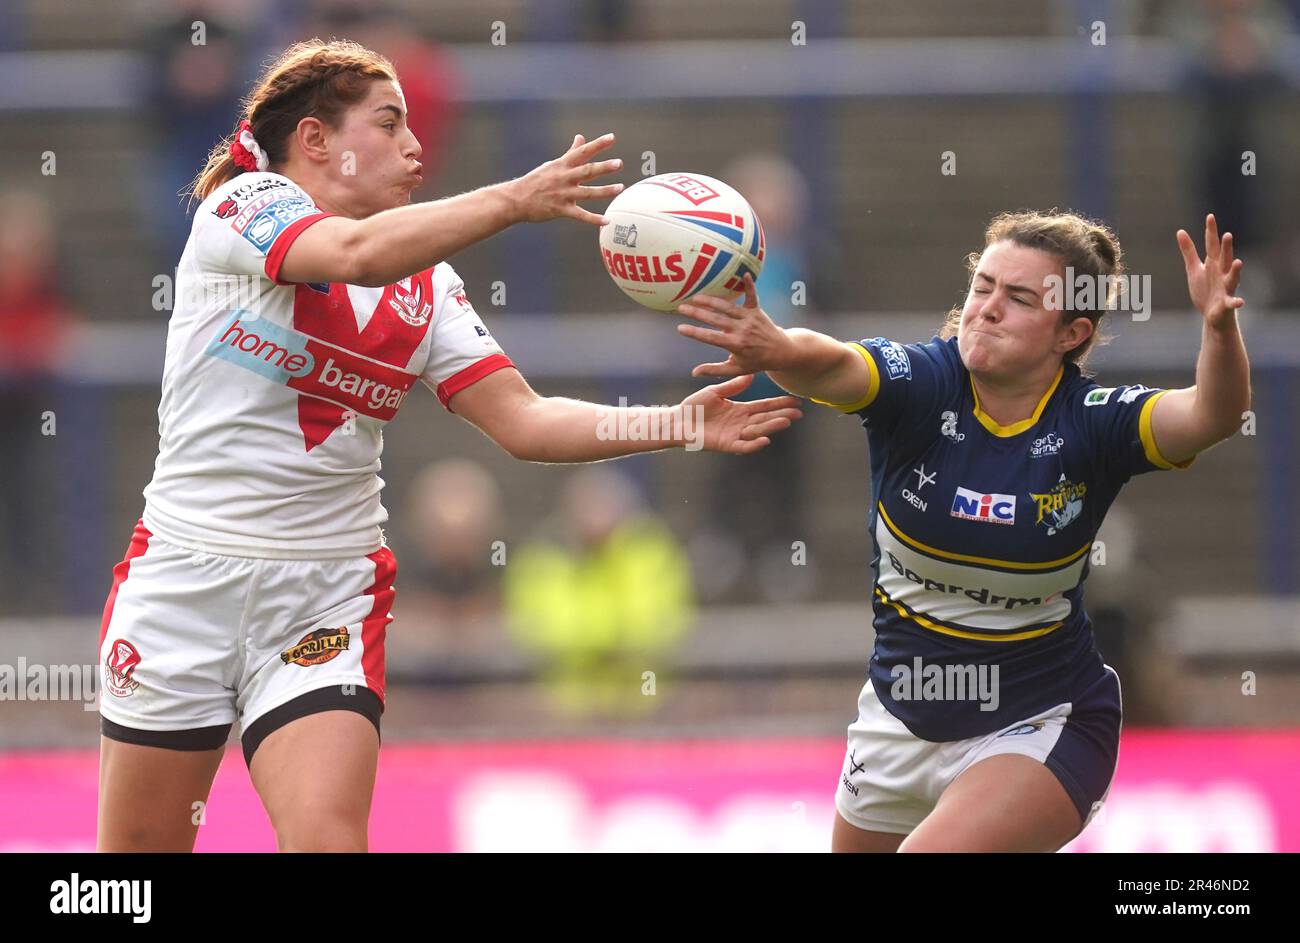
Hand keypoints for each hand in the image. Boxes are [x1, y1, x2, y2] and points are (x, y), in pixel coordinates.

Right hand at [509, 132, 623, 225]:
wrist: (516, 199)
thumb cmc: (536, 180)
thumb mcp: (553, 164)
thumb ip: (571, 152)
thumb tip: (581, 137)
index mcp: (562, 165)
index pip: (582, 151)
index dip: (597, 144)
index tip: (611, 137)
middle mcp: (564, 178)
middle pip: (587, 171)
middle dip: (603, 167)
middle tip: (619, 163)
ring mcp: (563, 194)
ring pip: (587, 192)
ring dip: (604, 191)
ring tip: (620, 188)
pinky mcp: (561, 210)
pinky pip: (580, 215)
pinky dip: (594, 219)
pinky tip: (607, 221)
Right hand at [676, 273, 796, 376]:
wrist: (781, 352)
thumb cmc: (756, 361)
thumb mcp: (736, 369)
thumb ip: (715, 370)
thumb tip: (694, 372)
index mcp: (736, 345)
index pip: (711, 338)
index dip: (695, 333)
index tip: (680, 328)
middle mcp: (742, 329)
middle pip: (716, 319)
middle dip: (697, 313)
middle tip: (681, 308)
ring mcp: (750, 318)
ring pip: (728, 307)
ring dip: (711, 300)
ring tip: (695, 296)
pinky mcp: (757, 310)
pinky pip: (752, 296)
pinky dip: (749, 285)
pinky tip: (744, 273)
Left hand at [679, 373, 802, 454]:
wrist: (679, 421)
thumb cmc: (695, 406)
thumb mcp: (716, 392)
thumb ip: (733, 386)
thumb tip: (751, 375)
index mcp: (740, 409)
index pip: (764, 407)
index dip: (779, 404)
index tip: (795, 401)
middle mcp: (741, 423)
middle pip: (766, 419)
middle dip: (782, 415)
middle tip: (799, 413)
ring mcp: (735, 435)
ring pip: (758, 431)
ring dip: (772, 427)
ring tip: (786, 421)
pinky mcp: (727, 445)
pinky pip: (743, 446)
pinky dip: (754, 444)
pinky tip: (765, 439)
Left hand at [1177, 214, 1244, 329]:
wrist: (1213, 315)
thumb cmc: (1205, 289)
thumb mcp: (1194, 269)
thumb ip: (1189, 251)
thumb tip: (1180, 231)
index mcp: (1213, 264)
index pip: (1212, 246)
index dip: (1211, 232)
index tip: (1210, 217)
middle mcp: (1222, 273)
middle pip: (1224, 259)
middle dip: (1226, 248)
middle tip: (1227, 235)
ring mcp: (1226, 287)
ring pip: (1232, 277)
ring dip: (1235, 270)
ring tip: (1238, 262)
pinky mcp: (1226, 303)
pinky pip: (1232, 302)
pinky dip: (1236, 302)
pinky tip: (1240, 302)